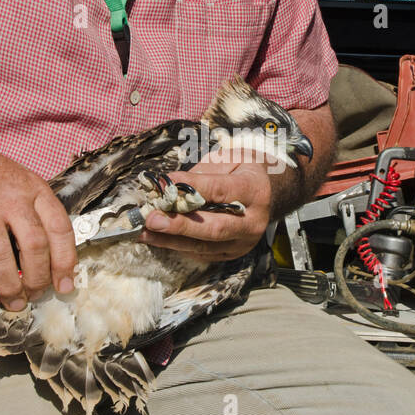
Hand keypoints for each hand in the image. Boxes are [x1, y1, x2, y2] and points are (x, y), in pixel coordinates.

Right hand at [0, 132, 76, 321]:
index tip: (66, 285)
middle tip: (35, 295)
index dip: (66, 261)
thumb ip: (31, 213)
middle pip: (35, 246)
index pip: (60, 228)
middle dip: (38, 279)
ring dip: (10, 287)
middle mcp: (12, 198)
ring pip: (2, 257)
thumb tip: (44, 259)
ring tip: (14, 304)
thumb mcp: (16, 182)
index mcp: (34, 189)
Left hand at [139, 158, 271, 261]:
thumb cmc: (243, 172)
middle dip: (180, 225)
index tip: (164, 183)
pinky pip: (202, 254)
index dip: (191, 187)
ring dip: (171, 240)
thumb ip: (202, 173)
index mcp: (254, 191)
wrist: (269, 194)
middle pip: (214, 227)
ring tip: (145, 232)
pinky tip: (158, 239)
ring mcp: (244, 242)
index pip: (220, 191)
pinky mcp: (232, 254)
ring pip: (204, 246)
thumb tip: (168, 185)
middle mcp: (253, 221)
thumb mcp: (229, 160)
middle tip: (152, 219)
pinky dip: (178, 247)